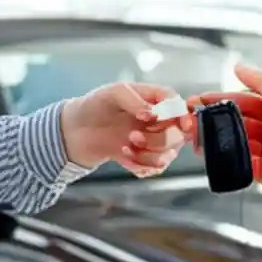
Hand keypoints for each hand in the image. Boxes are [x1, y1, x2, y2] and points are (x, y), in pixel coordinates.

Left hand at [61, 82, 192, 176]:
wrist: (77, 130)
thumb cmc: (96, 105)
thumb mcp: (113, 93)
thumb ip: (134, 99)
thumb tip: (152, 114)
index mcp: (155, 101)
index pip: (179, 107)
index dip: (185, 117)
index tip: (182, 125)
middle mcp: (159, 121)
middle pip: (178, 135)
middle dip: (159, 140)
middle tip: (133, 136)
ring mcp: (154, 141)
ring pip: (168, 155)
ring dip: (149, 156)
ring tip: (126, 148)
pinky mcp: (146, 159)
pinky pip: (155, 169)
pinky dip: (140, 166)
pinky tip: (124, 157)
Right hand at [187, 64, 261, 199]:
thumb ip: (261, 80)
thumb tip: (238, 66)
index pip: (238, 104)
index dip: (217, 102)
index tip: (196, 102)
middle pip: (234, 127)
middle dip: (213, 126)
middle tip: (193, 125)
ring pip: (237, 149)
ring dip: (221, 146)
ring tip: (205, 143)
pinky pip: (247, 170)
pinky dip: (239, 164)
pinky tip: (234, 159)